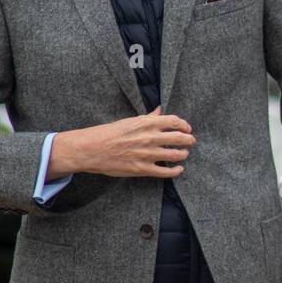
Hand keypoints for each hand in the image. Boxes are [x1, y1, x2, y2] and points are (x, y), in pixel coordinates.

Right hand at [49, 106, 195, 178]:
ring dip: (183, 154)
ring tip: (184, 154)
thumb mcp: (129, 121)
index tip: (187, 129)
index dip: (184, 125)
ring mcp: (146, 154)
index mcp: (145, 123)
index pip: (174, 121)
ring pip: (175, 155)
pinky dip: (175, 171)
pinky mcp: (142, 169)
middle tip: (191, 142)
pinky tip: (178, 169)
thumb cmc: (108, 133)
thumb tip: (160, 111)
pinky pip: (165, 172)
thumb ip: (148, 118)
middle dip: (189, 140)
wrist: (90, 149)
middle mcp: (149, 138)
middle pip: (178, 138)